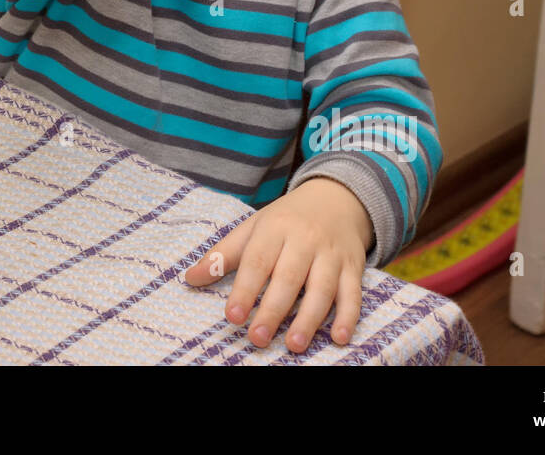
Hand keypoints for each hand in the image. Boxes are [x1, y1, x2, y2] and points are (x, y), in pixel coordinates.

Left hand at [184, 176, 372, 352]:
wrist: (335, 200)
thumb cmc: (286, 220)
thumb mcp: (253, 228)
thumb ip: (224, 255)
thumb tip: (190, 279)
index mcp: (275, 228)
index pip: (257, 260)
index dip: (245, 289)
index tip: (232, 316)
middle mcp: (305, 239)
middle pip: (289, 277)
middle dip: (273, 309)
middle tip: (258, 338)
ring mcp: (332, 253)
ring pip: (322, 288)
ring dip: (309, 318)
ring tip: (293, 345)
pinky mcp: (353, 266)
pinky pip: (353, 293)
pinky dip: (349, 316)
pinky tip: (339, 338)